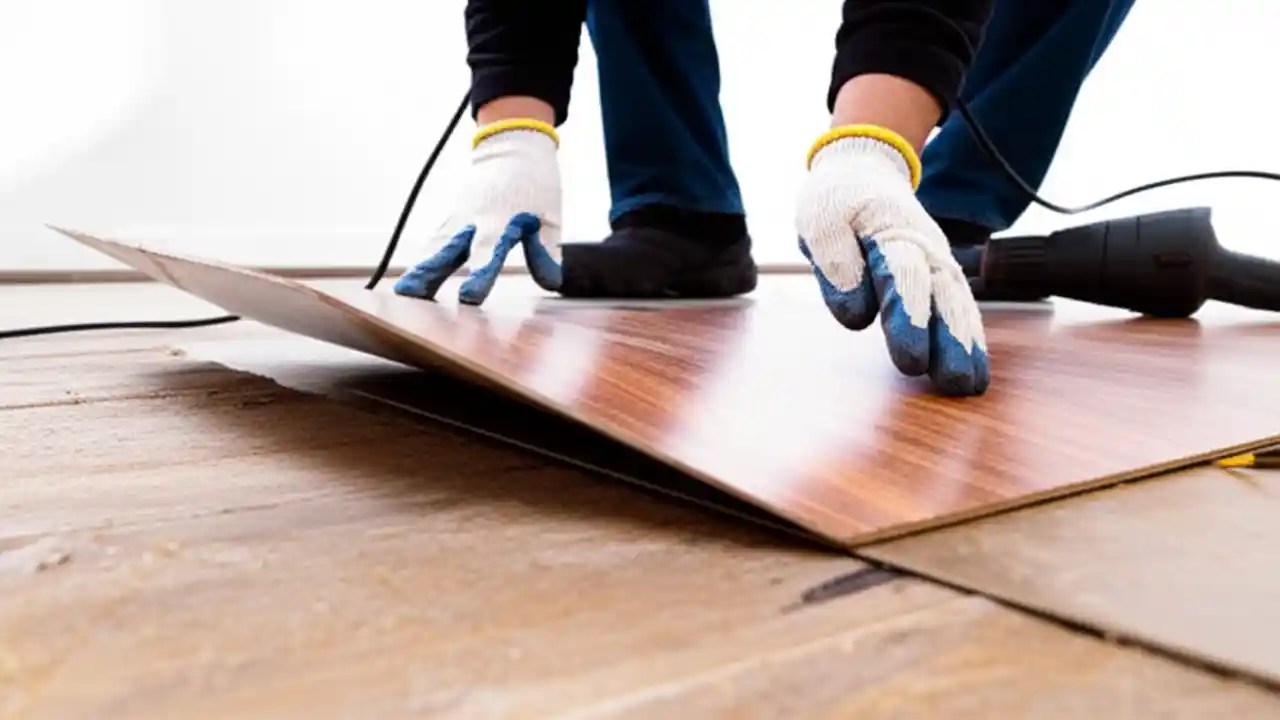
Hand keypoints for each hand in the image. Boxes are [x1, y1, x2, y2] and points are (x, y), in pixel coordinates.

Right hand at [394, 120, 562, 304]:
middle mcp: (475, 220)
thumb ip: (546, 252)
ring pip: (436, 245)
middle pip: (448, 250)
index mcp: (502, 221)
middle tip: (411, 294)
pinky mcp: (453, 214)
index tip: (469, 298)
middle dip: (430, 273)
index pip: (488, 252)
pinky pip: (436, 238)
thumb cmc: (535, 184)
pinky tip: (413, 279)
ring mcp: (460, 216)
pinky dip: (426, 257)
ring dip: (421, 269)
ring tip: (405, 293)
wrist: (513, 146)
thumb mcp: (550, 217)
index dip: (479, 275)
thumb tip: (551, 284)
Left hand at [795, 127, 989, 395]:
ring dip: (966, 345)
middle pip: (942, 296)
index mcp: (890, 231)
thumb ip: (836, 262)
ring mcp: (937, 260)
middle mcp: (924, 247)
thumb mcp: (820, 221)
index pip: (903, 279)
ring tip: (972, 385)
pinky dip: (969, 336)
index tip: (911, 360)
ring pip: (957, 304)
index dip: (908, 320)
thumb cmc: (837, 201)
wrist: (863, 170)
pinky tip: (975, 368)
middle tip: (954, 383)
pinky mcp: (939, 274)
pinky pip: (959, 306)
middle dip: (950, 342)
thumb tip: (857, 312)